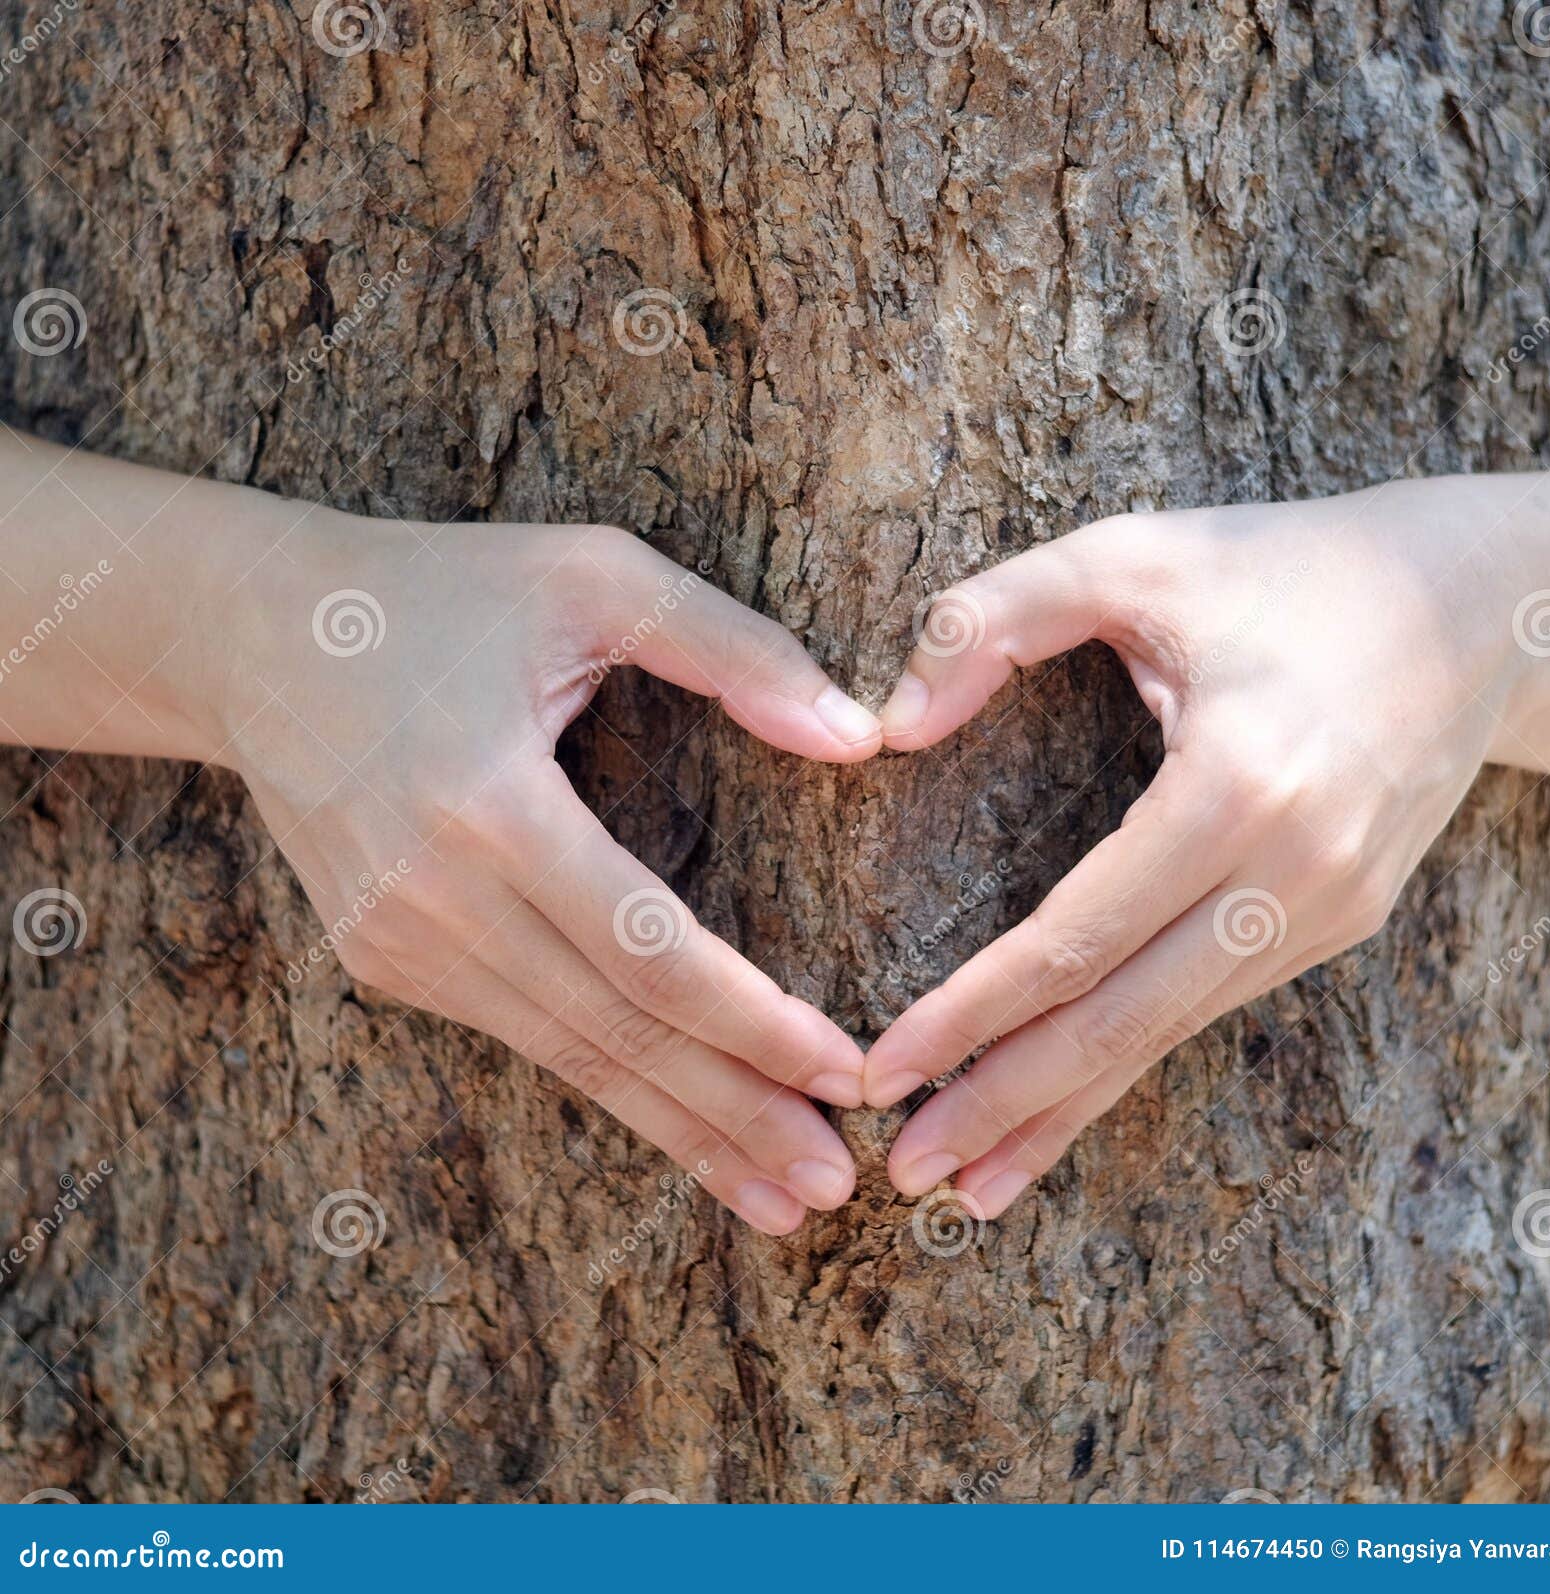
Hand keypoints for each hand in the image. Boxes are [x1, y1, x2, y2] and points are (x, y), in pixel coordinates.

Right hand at [219, 515, 880, 1233]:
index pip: (648, 952)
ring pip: (569, 1057)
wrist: (255, 636)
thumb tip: (864, 738)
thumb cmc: (444, 589)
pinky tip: (679, 1126)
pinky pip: (525, 1035)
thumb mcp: (595, 575)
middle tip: (835, 1190)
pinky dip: (611, 1086)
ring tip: (779, 1199)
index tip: (848, 1075)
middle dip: (734, 1116)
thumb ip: (734, 649)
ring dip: (680, 1131)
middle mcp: (432, 895)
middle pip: (615, 1034)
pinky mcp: (385, 959)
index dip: (754, 1025)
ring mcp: (399, 941)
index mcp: (487, 802)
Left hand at [863, 478, 1549, 1216]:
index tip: (884, 1068)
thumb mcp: (1135, 553)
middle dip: (1003, 1105)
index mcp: (1238, 785)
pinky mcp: (1337, 922)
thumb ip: (997, 617)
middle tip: (902, 1172)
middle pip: (1121, 1023)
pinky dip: (1127, 1066)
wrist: (1480, 605)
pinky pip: (1205, 1010)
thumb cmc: (1288, 568)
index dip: (972, 1012)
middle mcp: (1292, 873)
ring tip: (964, 1182)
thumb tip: (889, 722)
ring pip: (1165, 1036)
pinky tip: (1066, 1108)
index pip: (1076, 937)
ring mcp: (1326, 912)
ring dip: (1061, 1113)